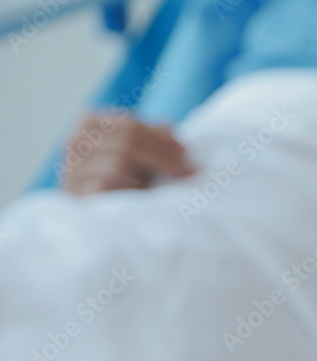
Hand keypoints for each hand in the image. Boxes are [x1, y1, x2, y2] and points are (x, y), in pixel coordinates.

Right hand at [62, 114, 193, 194]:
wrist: (97, 224)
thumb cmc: (123, 181)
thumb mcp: (140, 154)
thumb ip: (153, 137)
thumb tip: (169, 128)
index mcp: (89, 123)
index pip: (131, 126)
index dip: (163, 139)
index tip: (186, 153)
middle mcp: (75, 141)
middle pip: (128, 142)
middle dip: (163, 156)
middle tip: (187, 170)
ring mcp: (72, 168)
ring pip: (119, 162)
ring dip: (150, 173)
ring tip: (170, 185)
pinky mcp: (75, 193)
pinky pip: (107, 185)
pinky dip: (131, 188)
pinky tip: (145, 195)